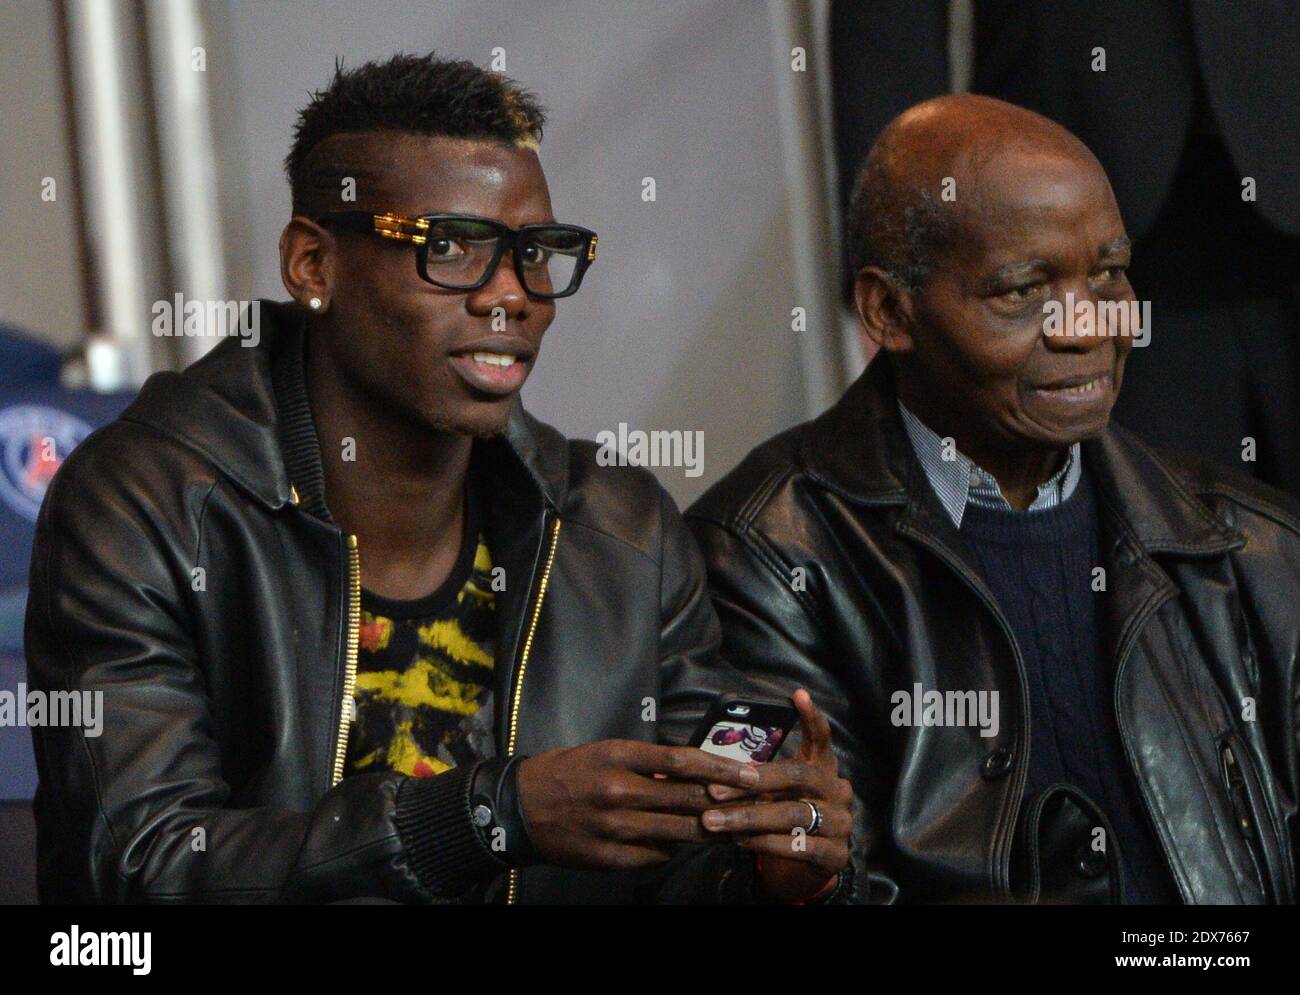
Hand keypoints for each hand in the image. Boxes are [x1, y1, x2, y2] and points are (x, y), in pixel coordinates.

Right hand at [516, 739, 761, 869]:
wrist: (518, 808)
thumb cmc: (565, 773)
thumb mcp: (603, 753)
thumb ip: (645, 764)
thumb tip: (690, 772)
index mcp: (617, 757)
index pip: (681, 761)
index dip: (721, 768)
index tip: (750, 773)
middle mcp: (619, 791)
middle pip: (687, 798)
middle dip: (728, 800)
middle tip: (758, 800)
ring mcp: (615, 828)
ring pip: (679, 831)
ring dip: (712, 829)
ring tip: (739, 826)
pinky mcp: (610, 858)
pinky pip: (656, 855)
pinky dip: (673, 848)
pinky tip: (686, 843)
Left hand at [700, 689, 853, 901]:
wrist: (805, 868)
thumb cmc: (782, 819)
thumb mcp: (773, 793)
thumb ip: (755, 776)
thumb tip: (704, 764)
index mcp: (823, 769)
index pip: (822, 738)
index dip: (812, 718)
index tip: (798, 695)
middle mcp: (837, 791)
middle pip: (798, 776)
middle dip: (754, 781)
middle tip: (714, 790)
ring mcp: (841, 822)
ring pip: (793, 815)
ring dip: (748, 817)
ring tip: (714, 821)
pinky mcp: (836, 854)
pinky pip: (797, 846)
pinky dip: (764, 843)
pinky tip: (739, 841)